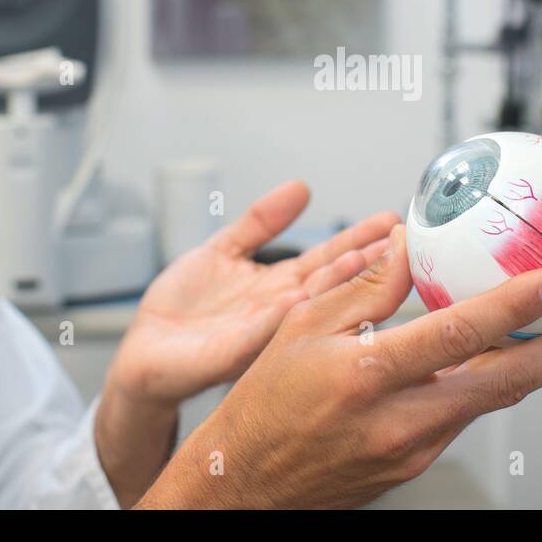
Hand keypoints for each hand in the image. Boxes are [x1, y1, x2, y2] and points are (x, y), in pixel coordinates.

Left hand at [107, 180, 398, 407]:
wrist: (145, 354)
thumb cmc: (185, 309)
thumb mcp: (223, 249)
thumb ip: (260, 222)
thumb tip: (301, 187)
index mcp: (280, 288)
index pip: (328, 259)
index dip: (358, 240)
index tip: (391, 221)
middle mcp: (278, 312)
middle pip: (328, 284)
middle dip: (363, 263)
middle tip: (397, 243)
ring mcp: (257, 335)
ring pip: (304, 310)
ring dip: (332, 288)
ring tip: (363, 262)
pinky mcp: (228, 355)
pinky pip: (255, 335)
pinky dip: (274, 317)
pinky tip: (293, 296)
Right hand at [136, 224, 541, 508]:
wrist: (247, 485)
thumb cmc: (263, 404)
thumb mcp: (301, 327)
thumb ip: (365, 286)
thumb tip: (410, 241)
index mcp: (367, 377)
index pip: (456, 336)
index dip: (512, 307)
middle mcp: (400, 420)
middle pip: (504, 384)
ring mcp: (413, 450)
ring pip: (490, 400)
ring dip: (536, 366)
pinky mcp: (416, 464)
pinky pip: (463, 414)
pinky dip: (492, 382)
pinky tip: (504, 357)